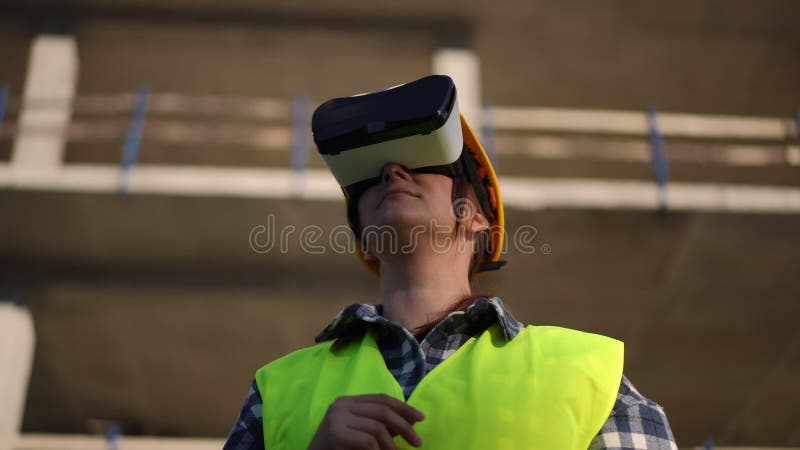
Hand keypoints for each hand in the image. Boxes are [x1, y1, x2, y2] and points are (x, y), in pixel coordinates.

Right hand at [307, 394, 424, 449]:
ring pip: (378, 427)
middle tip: (418, 442)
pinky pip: (368, 441)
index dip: (404, 407)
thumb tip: (412, 421)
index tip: (421, 418)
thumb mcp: (363, 434)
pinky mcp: (335, 433)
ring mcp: (337, 417)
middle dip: (404, 426)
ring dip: (392, 445)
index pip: (382, 398)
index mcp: (348, 401)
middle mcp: (342, 404)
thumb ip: (383, 426)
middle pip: (383, 410)